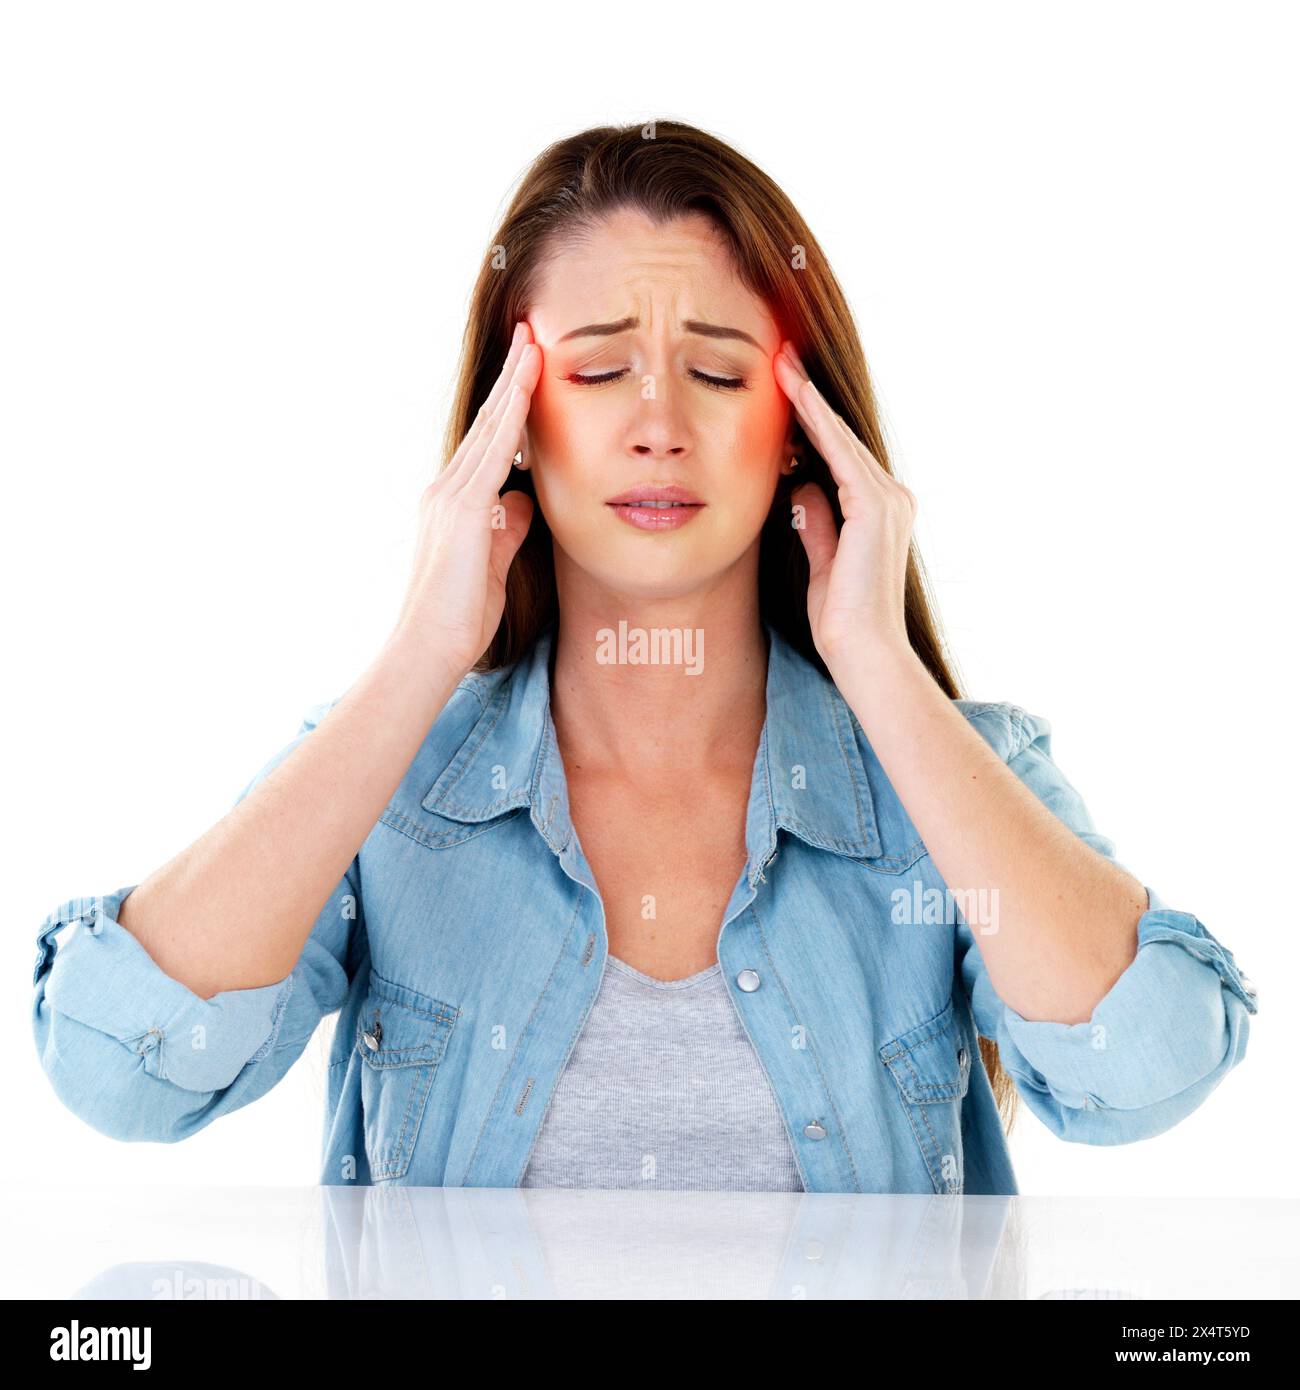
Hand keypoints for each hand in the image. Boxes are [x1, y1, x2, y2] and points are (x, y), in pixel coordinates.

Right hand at [390, 320, 540, 684]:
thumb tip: (525, 500)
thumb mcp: (495, 562)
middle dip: (511, 377)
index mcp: (454, 502)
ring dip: (513, 384)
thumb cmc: (461, 616)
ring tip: (533, 344)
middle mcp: (446, 489)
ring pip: (489, 429)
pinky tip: (526, 389)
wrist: (429, 648)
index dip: (510, 403)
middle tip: (530, 334)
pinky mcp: (461, 510)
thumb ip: (509, 528)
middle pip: (487, 423)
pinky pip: (492, 454)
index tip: (530, 368)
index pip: (490, 442)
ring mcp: (450, 496)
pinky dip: (509, 418)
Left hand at [773, 341, 916, 672]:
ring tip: (781, 365)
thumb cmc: (842, 621)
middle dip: (808, 399)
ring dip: (809, 401)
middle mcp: (890, 499)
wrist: (864, 652)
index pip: (838, 456)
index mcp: (879, 512)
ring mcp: (887, 501)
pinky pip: (840, 455)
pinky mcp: (875, 508)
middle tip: (781, 360)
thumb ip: (816, 524)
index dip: (810, 423)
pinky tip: (797, 397)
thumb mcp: (822, 563)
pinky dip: (818, 424)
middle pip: (840, 439)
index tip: (783, 391)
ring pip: (840, 440)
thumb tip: (802, 490)